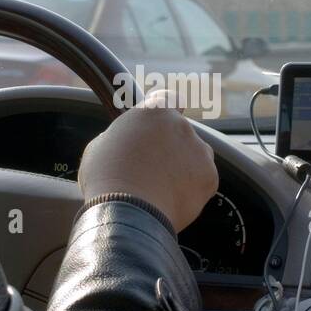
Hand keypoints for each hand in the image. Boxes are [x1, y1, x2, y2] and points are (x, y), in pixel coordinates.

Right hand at [79, 90, 218, 231]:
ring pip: (196, 156)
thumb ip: (122, 136)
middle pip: (182, 132)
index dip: (167, 110)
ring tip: (162, 188)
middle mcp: (181, 125)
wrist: (127, 212)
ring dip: (185, 166)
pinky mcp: (210, 176)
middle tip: (153, 168)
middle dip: (171, 147)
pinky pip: (203, 180)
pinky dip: (192, 189)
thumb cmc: (106, 178)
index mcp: (153, 111)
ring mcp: (199, 150)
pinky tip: (172, 199)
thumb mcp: (101, 145)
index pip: (169, 99)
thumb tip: (125, 143)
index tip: (163, 123)